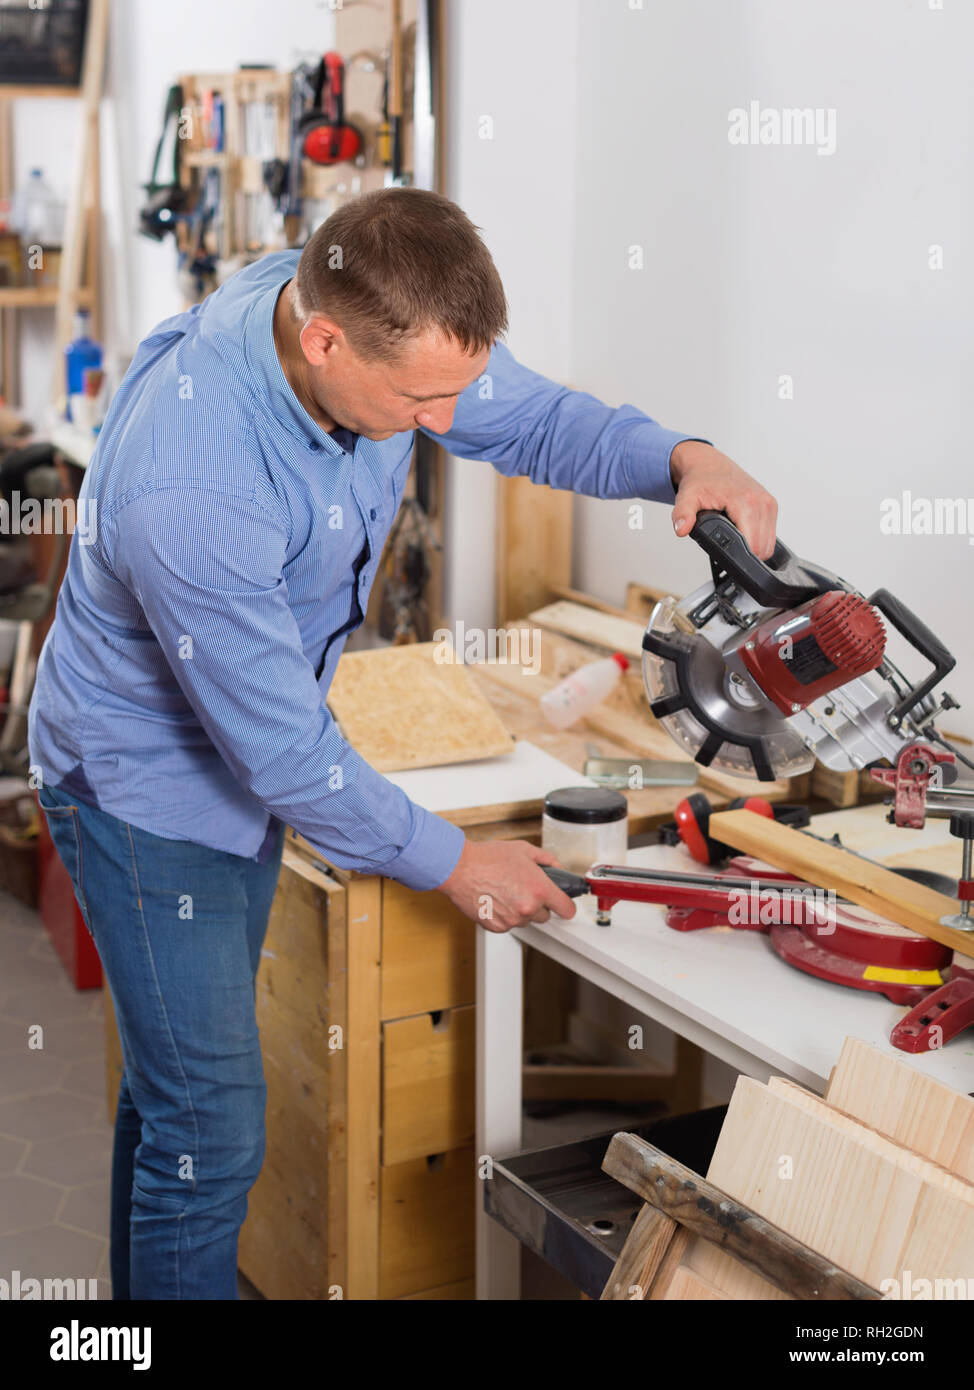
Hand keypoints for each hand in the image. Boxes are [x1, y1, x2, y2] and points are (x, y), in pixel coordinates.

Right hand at [437, 838, 576, 931]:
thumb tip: (558, 868)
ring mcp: (512, 920)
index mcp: (539, 889)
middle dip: (538, 905)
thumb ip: (547, 859)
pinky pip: (508, 925)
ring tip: (505, 891)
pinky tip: (495, 899)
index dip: (565, 906)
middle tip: (523, 889)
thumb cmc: (488, 858)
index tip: (562, 904)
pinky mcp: (497, 927)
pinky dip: (504, 915)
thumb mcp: (523, 850)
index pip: (567, 910)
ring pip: (525, 920)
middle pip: (545, 917)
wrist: (459, 868)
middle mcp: (528, 908)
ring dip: (520, 910)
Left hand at [669, 440, 777, 559]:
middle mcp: (762, 502)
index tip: (727, 556)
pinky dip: (758, 537)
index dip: (740, 557)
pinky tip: (743, 530)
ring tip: (735, 536)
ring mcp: (769, 503)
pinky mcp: (771, 505)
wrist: (708, 464)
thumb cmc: (701, 480)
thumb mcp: (687, 497)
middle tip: (727, 544)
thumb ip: (683, 515)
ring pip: (769, 543)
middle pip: (763, 547)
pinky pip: (770, 533)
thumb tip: (681, 529)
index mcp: (746, 501)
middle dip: (745, 553)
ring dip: (754, 546)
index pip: (754, 545)